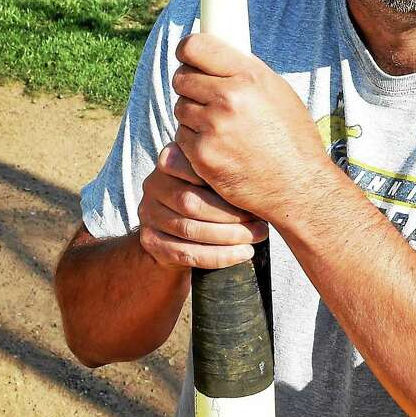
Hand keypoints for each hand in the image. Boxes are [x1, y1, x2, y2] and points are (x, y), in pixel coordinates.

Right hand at [137, 143, 267, 269]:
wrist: (176, 231)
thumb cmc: (206, 197)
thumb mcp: (211, 177)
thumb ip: (225, 170)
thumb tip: (268, 174)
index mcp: (169, 160)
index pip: (193, 168)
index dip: (222, 183)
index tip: (252, 192)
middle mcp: (153, 184)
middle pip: (192, 202)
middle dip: (231, 216)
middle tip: (261, 223)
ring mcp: (148, 213)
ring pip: (190, 229)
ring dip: (228, 237)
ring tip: (257, 237)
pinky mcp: (150, 241)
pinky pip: (186, 253)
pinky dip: (219, 256)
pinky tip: (242, 254)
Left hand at [171, 33, 331, 221]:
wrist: (297, 186)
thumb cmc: (292, 137)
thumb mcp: (277, 91)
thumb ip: (244, 71)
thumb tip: (214, 56)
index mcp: (249, 76)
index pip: (195, 47)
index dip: (187, 51)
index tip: (187, 57)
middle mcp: (229, 98)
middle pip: (181, 78)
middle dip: (190, 86)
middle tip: (206, 98)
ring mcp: (213, 128)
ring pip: (180, 108)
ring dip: (192, 116)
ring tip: (221, 128)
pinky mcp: (202, 155)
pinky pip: (181, 137)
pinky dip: (194, 141)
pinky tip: (218, 148)